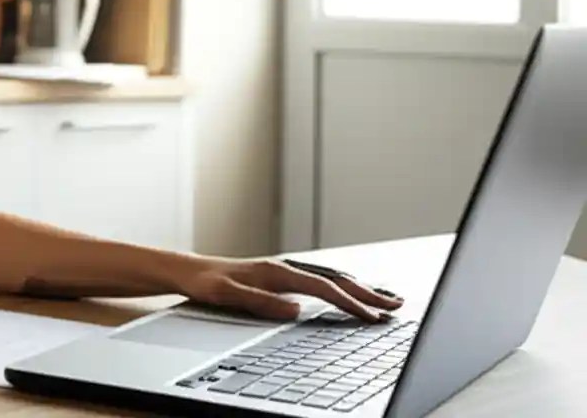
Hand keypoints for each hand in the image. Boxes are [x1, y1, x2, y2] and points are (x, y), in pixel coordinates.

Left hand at [177, 256, 403, 322]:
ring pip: (332, 278)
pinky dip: (342, 286)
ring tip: (387, 299)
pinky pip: (321, 280)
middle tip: (398, 306)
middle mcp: (285, 268)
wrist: (188, 271)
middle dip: (368, 293)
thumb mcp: (228, 295)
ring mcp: (284, 271)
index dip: (351, 304)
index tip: (374, 318)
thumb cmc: (205, 283)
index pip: (324, 288)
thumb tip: (296, 310)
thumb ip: (261, 302)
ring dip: (360, 288)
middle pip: (336, 279)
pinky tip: (350, 293)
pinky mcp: (280, 276)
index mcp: (277, 272)